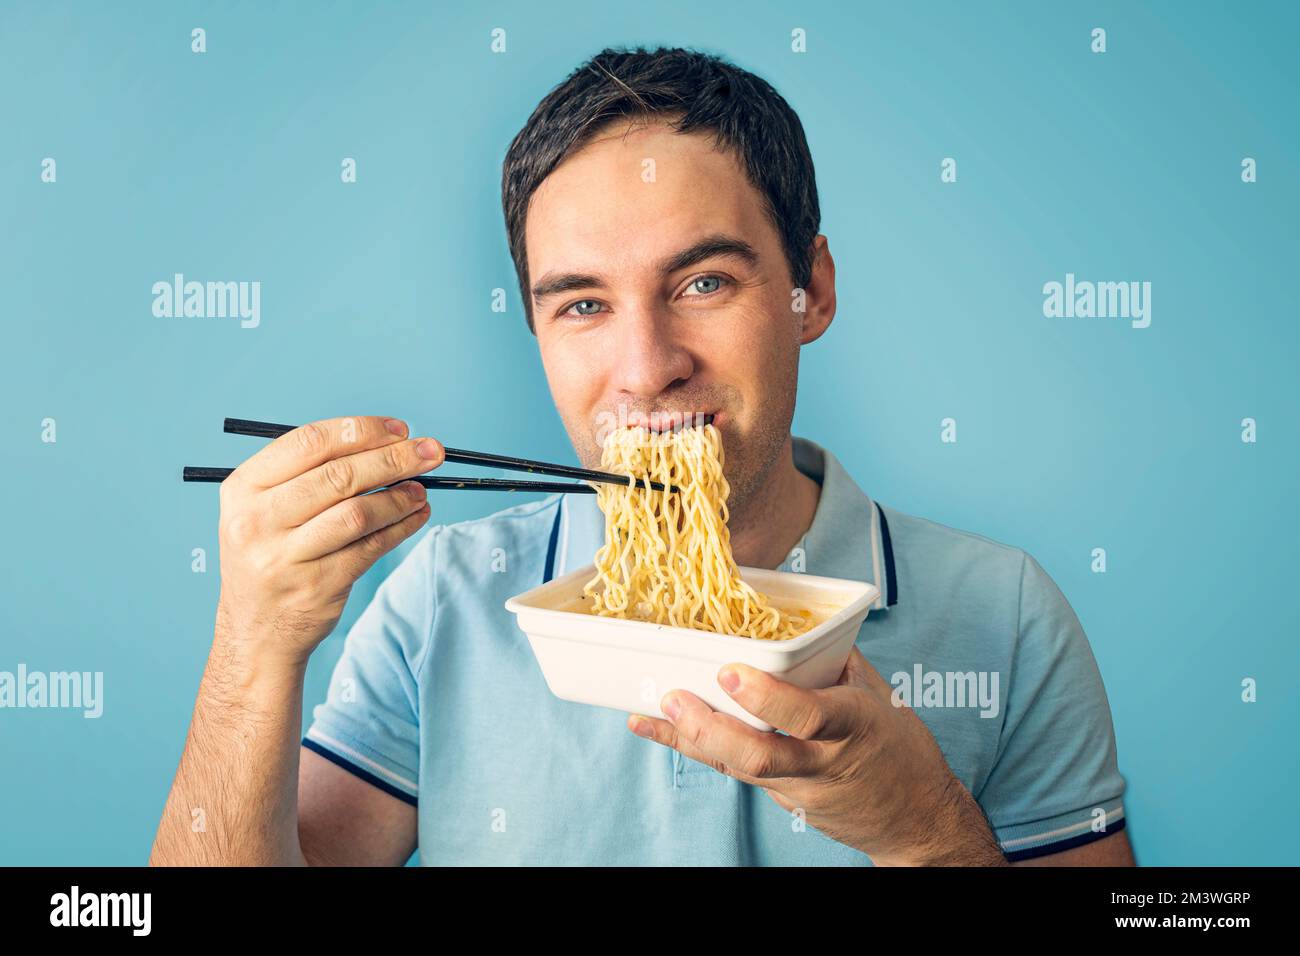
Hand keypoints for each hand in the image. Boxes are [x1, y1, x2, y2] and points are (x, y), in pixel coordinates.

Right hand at [214, 415, 443, 664]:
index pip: (309, 443)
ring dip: (400, 496)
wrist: (257, 630)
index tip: (399, 429)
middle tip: (431, 451)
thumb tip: (384, 442)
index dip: (361, 431)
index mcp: (243, 489)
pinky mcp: (318, 585)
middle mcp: (258, 521)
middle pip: (339, 476)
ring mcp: (286, 557)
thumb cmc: (270, 555)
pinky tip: (416, 515)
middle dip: (394, 458)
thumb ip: (309, 473)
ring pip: (358, 513)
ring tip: (422, 489)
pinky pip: (370, 547)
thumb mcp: (264, 508)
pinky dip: (401, 527)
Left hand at [627, 645, 1006, 865]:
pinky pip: (736, 772)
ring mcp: (800, 788)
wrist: (916, 820)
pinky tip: (657, 730)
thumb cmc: (901, 749)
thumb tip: (796, 617)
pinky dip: (696, 749)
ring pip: (738, 768)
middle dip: (711, 728)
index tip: (730, 671)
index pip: (809, 716)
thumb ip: (837, 659)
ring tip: (648, 714)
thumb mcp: (879, 695)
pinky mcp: (784, 800)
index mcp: (853, 726)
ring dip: (689, 739)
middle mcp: (823, 762)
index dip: (767, 698)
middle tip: (673, 698)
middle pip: (761, 756)